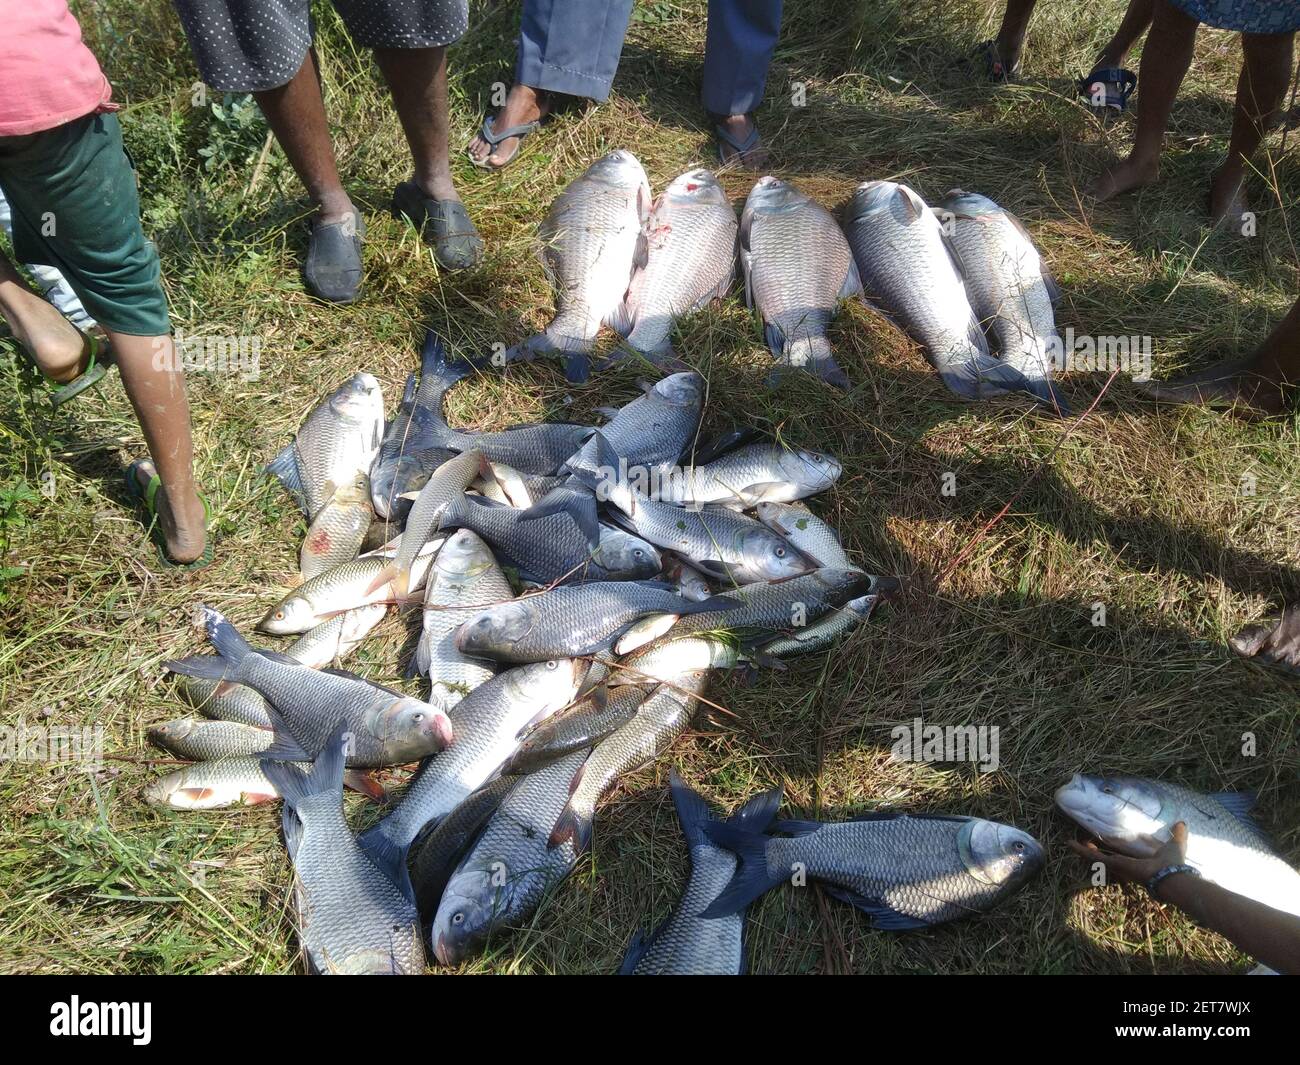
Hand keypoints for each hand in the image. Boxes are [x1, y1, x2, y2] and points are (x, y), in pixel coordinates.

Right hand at [1067, 821, 1188, 888]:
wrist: (1170, 876)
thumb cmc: (1173, 863)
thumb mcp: (1175, 844)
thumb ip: (1178, 834)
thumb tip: (1181, 822)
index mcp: (1139, 860)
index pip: (1125, 854)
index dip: (1116, 847)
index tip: (1108, 840)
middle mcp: (1127, 864)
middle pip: (1108, 857)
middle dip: (1097, 851)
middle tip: (1088, 842)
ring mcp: (1118, 865)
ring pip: (1097, 857)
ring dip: (1086, 851)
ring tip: (1074, 844)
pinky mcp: (1113, 864)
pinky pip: (1094, 857)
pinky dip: (1081, 851)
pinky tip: (1070, 844)